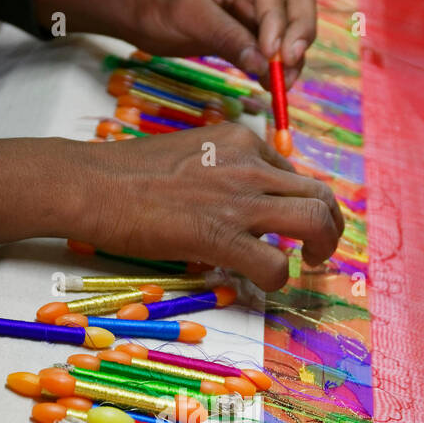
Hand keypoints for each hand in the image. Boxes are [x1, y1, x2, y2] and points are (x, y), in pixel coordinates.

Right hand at [0, 127, 342, 289]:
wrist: (91, 184)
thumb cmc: (127, 174)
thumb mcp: (190, 152)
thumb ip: (223, 169)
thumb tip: (240, 201)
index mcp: (241, 140)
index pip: (294, 171)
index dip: (302, 202)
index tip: (293, 224)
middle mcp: (249, 164)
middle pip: (320, 193)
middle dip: (331, 226)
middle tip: (319, 250)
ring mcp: (238, 198)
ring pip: (314, 220)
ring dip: (322, 249)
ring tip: (310, 265)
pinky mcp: (220, 235)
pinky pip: (276, 263)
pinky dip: (279, 278)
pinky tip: (263, 282)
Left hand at [118, 0, 314, 88]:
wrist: (133, 11)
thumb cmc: (153, 5)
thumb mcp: (188, 19)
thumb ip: (228, 38)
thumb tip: (264, 64)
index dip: (278, 24)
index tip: (273, 57)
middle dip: (299, 34)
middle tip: (288, 69)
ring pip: (291, 21)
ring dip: (292, 53)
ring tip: (281, 85)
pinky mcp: (247, 23)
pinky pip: (272, 42)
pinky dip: (275, 63)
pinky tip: (269, 83)